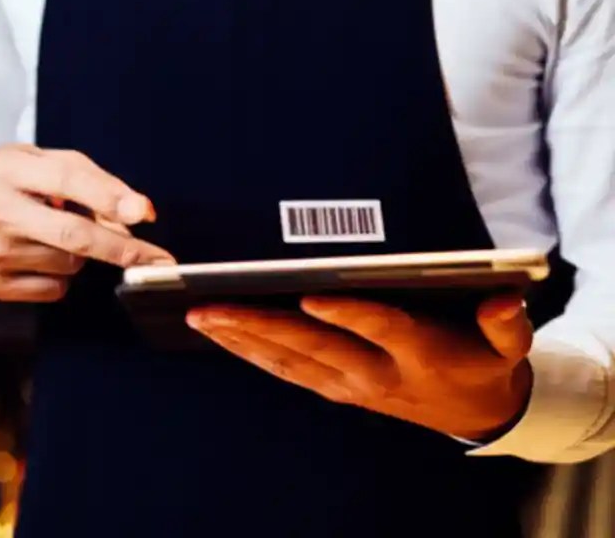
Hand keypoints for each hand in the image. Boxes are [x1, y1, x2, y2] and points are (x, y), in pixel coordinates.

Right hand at [0, 144, 173, 301]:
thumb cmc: (6, 184)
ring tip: (49, 233)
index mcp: (5, 169)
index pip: (65, 180)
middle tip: (159, 258)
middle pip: (72, 236)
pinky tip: (36, 256)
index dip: (108, 197)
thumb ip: (87, 179)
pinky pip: (54, 289)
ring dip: (78, 253)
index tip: (144, 212)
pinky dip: (60, 276)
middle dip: (121, 247)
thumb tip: (138, 214)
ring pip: (69, 263)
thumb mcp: (37, 163)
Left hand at [187, 295, 533, 441]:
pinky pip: (284, 371)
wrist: (477, 414)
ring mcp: (349, 385)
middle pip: (312, 345)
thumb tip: (504, 298)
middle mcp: (375, 372)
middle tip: (211, 306)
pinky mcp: (334, 389)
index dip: (346, 314)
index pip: (378, 328)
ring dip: (240, 339)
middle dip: (258, 325)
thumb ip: (506, 323)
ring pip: (287, 361)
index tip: (311, 295)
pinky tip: (219, 334)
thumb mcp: (509, 346)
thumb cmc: (485, 363)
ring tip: (199, 316)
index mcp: (418, 352)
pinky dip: (249, 353)